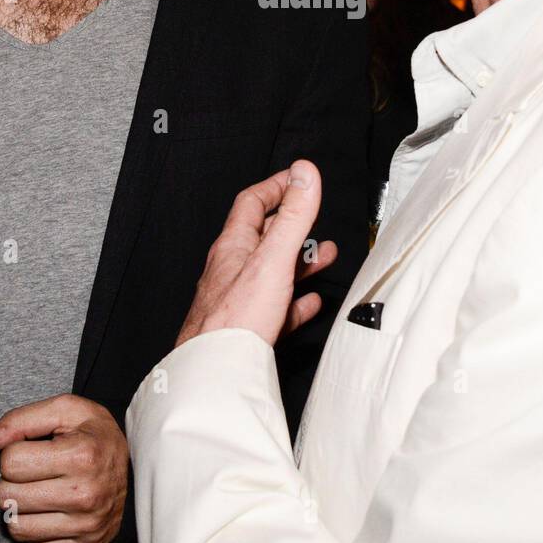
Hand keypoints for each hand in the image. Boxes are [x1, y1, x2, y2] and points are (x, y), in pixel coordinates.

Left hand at [0, 395, 127, 542]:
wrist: (137, 469)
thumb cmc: (94, 435)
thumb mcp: (66, 411)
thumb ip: (21, 419)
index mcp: (81, 455)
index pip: (10, 462)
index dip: (15, 451)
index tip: (35, 449)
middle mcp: (84, 493)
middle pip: (7, 496)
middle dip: (14, 480)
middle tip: (36, 471)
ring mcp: (85, 524)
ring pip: (15, 526)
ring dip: (21, 507)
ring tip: (40, 490)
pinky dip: (37, 528)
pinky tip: (52, 510)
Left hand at [175, 159, 337, 347]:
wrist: (217, 370)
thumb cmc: (236, 318)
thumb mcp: (273, 257)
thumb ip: (293, 215)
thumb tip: (304, 172)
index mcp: (234, 246)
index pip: (252, 203)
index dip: (276, 186)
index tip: (297, 179)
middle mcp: (232, 268)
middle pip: (265, 237)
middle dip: (295, 226)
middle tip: (317, 220)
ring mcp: (238, 298)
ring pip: (273, 272)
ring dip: (301, 262)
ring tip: (324, 258)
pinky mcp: (248, 326)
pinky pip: (276, 307)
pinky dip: (296, 301)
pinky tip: (309, 303)